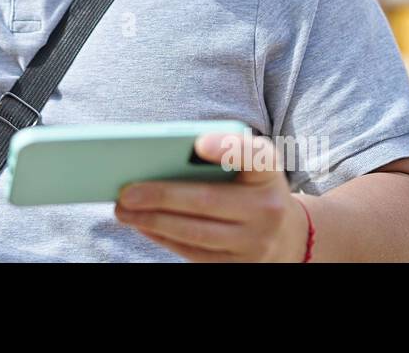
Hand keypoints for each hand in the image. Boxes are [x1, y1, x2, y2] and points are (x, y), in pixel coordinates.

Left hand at [114, 131, 309, 261]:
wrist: (286, 234)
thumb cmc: (250, 187)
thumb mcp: (247, 166)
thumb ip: (217, 154)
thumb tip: (155, 159)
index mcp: (269, 171)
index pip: (255, 156)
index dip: (227, 148)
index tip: (198, 143)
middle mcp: (269, 208)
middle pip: (207, 200)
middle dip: (160, 196)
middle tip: (124, 192)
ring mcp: (257, 242)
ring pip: (195, 232)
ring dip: (152, 221)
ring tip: (122, 210)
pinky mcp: (240, 265)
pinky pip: (194, 253)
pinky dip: (163, 238)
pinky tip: (142, 225)